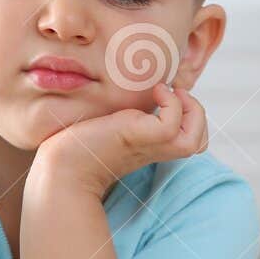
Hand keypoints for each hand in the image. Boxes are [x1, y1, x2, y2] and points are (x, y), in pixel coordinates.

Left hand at [34, 83, 208, 197]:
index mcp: (149, 147)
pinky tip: (154, 92)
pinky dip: (171, 103)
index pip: (190, 142)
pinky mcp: (138, 137)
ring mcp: (149, 144)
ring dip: (191, 110)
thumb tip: (127, 92)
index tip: (168, 98)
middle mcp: (154, 148)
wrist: (61, 167)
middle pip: (199, 143)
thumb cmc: (76, 146)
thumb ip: (123, 113)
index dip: (190, 120)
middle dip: (197, 115)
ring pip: (195, 139)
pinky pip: (171, 123)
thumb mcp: (109, 123)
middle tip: (175, 95)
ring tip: (168, 93)